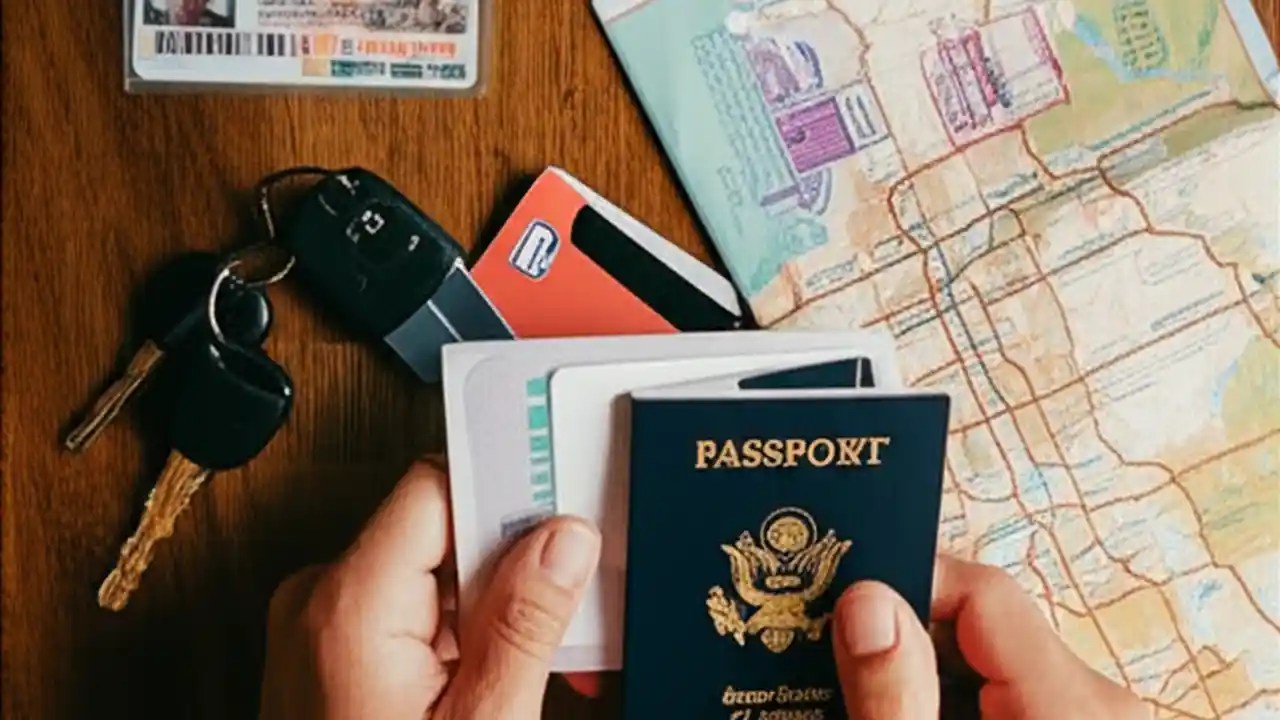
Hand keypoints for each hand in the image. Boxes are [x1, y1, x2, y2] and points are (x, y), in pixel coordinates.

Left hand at [258, 459, 601, 718]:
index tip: (563, 501)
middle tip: (569, 612)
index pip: (436, 489)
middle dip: (513, 565)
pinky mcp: (328, 649)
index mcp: (349, 606)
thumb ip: (524, 624)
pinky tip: (495, 677)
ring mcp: (318, 625)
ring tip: (535, 665)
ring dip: (493, 607)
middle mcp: (320, 600)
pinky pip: (409, 610)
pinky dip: (460, 634)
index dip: (506, 491)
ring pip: (431, 573)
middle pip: (438, 531)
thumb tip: (563, 539)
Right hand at [831, 555, 1150, 719]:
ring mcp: (1079, 717)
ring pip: (978, 662)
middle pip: (975, 623)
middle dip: (899, 635)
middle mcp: (1091, 700)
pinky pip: (995, 694)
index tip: (835, 602)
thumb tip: (866, 603)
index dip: (902, 583)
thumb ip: (895, 695)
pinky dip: (942, 698)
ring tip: (859, 696)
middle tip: (829, 658)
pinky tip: (898, 708)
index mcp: (1073, 703)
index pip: (982, 590)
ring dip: (915, 673)